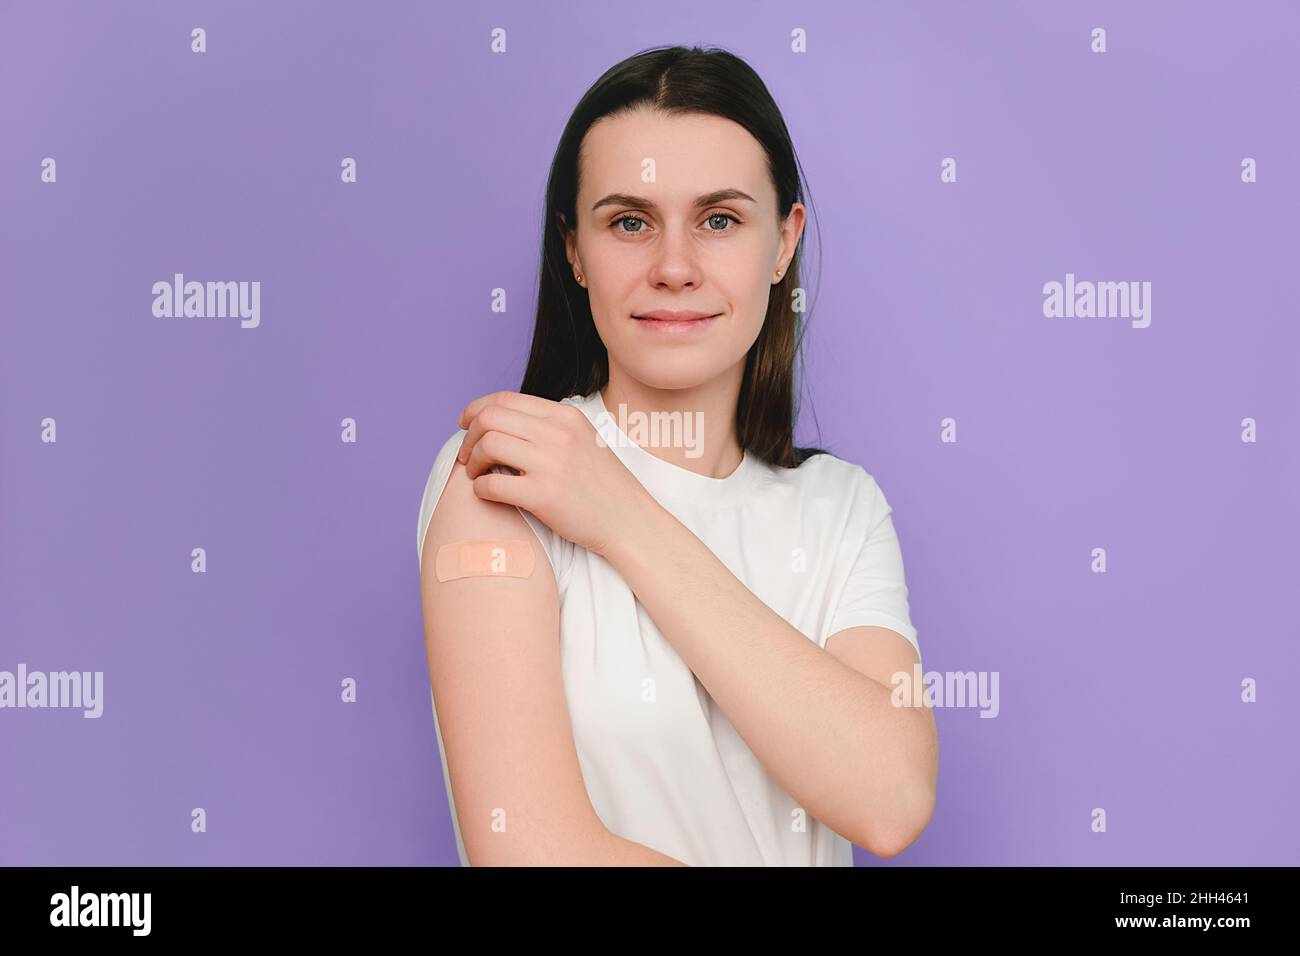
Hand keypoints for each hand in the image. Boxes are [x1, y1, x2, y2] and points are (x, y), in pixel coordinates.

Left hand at [454, 390, 649, 557]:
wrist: (629, 521)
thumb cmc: (603, 486)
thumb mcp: (583, 440)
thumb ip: (549, 428)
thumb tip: (505, 424)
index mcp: (565, 417)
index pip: (506, 399)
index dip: (477, 410)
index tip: (466, 424)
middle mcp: (557, 434)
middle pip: (490, 418)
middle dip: (469, 435)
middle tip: (467, 455)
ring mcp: (550, 464)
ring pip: (487, 445)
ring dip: (471, 460)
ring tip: (476, 474)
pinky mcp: (543, 496)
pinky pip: (491, 484)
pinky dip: (480, 488)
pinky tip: (487, 493)